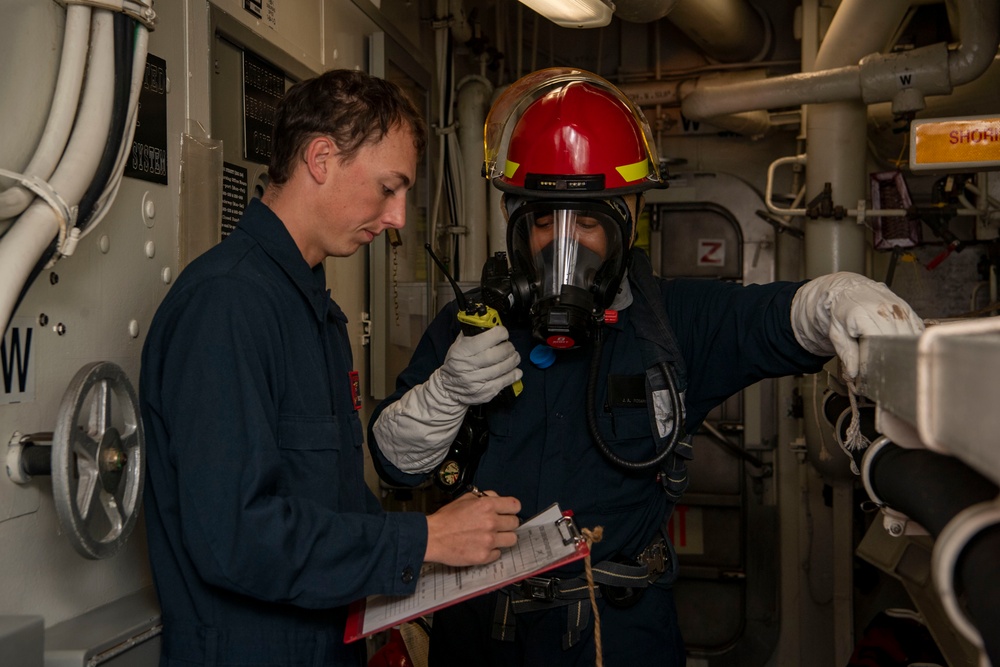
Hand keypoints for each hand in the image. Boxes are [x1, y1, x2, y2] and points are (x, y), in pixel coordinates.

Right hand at [424, 491, 520, 566]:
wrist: (432, 537)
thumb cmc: (446, 518)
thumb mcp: (465, 499)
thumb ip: (485, 496)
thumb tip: (498, 499)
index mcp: (487, 506)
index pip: (515, 506)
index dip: (512, 509)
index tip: (509, 512)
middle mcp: (491, 522)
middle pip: (515, 523)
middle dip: (507, 523)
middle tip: (497, 525)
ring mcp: (489, 540)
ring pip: (512, 539)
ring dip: (503, 538)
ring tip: (492, 537)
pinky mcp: (484, 556)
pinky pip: (498, 553)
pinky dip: (492, 551)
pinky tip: (481, 546)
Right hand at [437, 326, 521, 405]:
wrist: (449, 388)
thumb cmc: (455, 363)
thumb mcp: (457, 345)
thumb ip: (472, 333)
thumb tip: (487, 322)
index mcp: (462, 351)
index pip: (485, 339)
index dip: (499, 333)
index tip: (503, 332)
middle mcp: (469, 366)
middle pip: (496, 354)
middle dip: (508, 348)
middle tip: (510, 346)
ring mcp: (477, 381)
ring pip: (502, 368)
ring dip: (513, 360)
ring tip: (514, 356)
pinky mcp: (486, 392)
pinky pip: (504, 382)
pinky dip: (513, 375)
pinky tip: (515, 370)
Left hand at [791, 272, 924, 377]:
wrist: (849, 289)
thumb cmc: (842, 311)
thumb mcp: (837, 333)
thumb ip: (847, 353)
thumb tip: (854, 373)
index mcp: (865, 315)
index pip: (880, 343)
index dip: (880, 359)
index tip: (878, 371)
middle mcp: (885, 310)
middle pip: (898, 341)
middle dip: (895, 358)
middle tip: (890, 371)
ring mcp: (899, 308)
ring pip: (910, 336)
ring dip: (906, 350)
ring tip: (899, 362)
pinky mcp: (908, 309)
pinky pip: (917, 329)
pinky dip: (913, 340)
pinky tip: (907, 349)